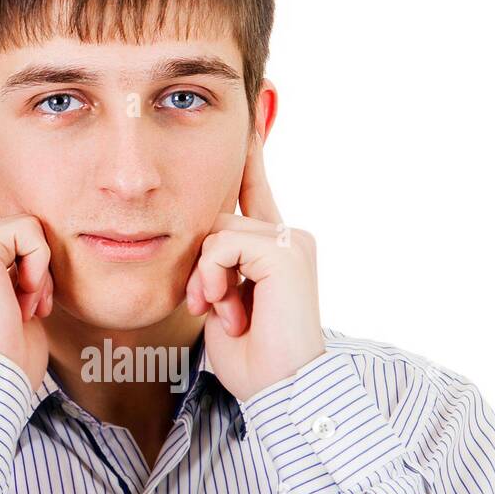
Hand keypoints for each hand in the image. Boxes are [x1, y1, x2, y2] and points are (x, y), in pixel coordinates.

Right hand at [0, 128, 53, 391]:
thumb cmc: (9, 354)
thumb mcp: (21, 303)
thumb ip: (22, 267)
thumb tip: (36, 258)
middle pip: (14, 209)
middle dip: (37, 261)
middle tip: (26, 306)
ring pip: (29, 226)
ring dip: (40, 272)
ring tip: (24, 306)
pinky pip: (30, 233)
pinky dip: (37, 269)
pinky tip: (23, 300)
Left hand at [184, 129, 324, 400]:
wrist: (281, 390)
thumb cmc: (253, 360)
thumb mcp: (224, 305)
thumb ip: (217, 270)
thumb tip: (202, 252)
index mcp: (277, 249)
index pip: (255, 187)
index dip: (248, 153)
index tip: (253, 103)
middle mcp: (291, 237)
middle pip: (217, 218)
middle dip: (202, 265)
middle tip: (213, 307)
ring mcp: (292, 242)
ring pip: (217, 231)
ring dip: (206, 277)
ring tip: (225, 313)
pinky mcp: (286, 252)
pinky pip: (222, 244)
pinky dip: (213, 276)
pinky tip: (228, 307)